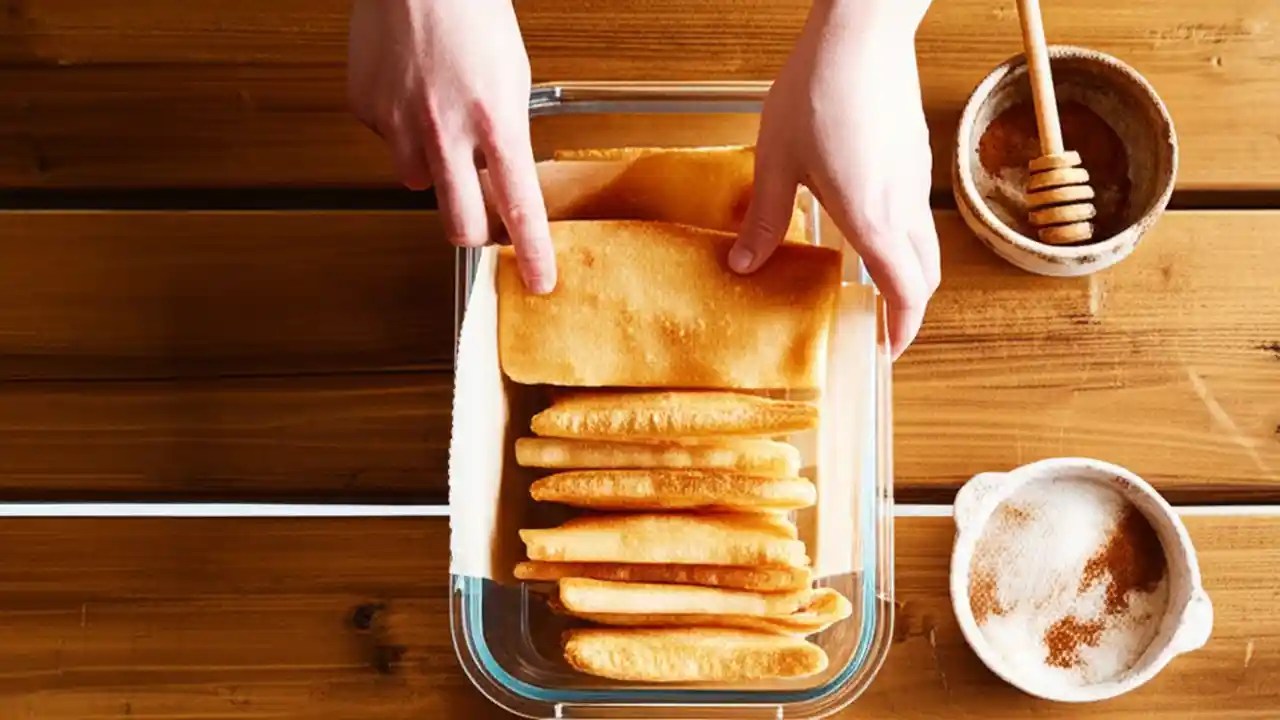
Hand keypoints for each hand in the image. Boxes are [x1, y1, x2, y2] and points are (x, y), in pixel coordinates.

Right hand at [348, 0, 555, 292]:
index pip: (520, 207)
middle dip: (471, 230)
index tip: (538, 280)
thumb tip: (500, 173)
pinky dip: (399, 126)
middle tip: (477, 219)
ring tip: (437, 116)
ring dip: (431, 165)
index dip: (532, 253)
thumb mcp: (512, 76)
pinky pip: (386, 141)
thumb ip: (505, 132)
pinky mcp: (367, 111)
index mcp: (495, 121)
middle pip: (459, 224)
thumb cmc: (470, 10)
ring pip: (417, 180)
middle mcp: (446, 132)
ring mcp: (400, 125)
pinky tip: (409, 90)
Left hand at [730, 0, 938, 358]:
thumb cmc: (819, 91)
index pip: (904, 292)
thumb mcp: (775, 162)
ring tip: (871, 282)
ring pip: (925, 243)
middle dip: (907, 308)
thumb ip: (763, 219)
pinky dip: (903, 236)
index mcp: (872, 218)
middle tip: (878, 325)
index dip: (900, 329)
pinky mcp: (915, 153)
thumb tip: (744, 264)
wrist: (862, 31)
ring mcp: (916, 178)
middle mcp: (904, 205)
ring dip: (907, 272)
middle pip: (925, 274)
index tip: (884, 351)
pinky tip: (867, 224)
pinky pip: (917, 211)